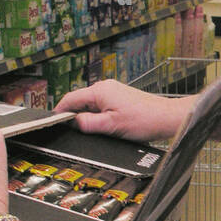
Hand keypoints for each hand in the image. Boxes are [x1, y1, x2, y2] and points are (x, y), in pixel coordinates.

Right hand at [56, 80, 193, 141]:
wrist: (166, 118)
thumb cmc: (144, 121)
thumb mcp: (111, 126)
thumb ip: (87, 124)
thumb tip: (72, 123)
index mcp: (99, 91)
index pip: (70, 99)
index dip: (60, 112)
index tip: (53, 123)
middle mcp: (105, 87)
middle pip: (79, 102)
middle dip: (75, 117)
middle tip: (74, 133)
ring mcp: (113, 91)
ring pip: (90, 105)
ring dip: (88, 117)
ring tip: (92, 132)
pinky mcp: (120, 97)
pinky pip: (101, 106)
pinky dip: (98, 116)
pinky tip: (104, 127)